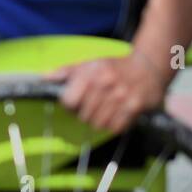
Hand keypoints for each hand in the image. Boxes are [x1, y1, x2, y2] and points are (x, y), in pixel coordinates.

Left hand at [47, 52, 170, 133]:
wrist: (147, 67)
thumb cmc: (113, 67)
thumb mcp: (88, 63)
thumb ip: (65, 71)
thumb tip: (43, 78)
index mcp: (91, 73)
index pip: (69, 101)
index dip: (68, 105)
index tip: (72, 104)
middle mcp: (106, 84)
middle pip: (83, 115)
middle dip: (82, 115)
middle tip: (88, 109)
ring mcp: (121, 96)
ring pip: (99, 124)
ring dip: (97, 122)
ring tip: (100, 113)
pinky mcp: (135, 107)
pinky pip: (116, 127)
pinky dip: (112, 126)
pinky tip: (113, 116)